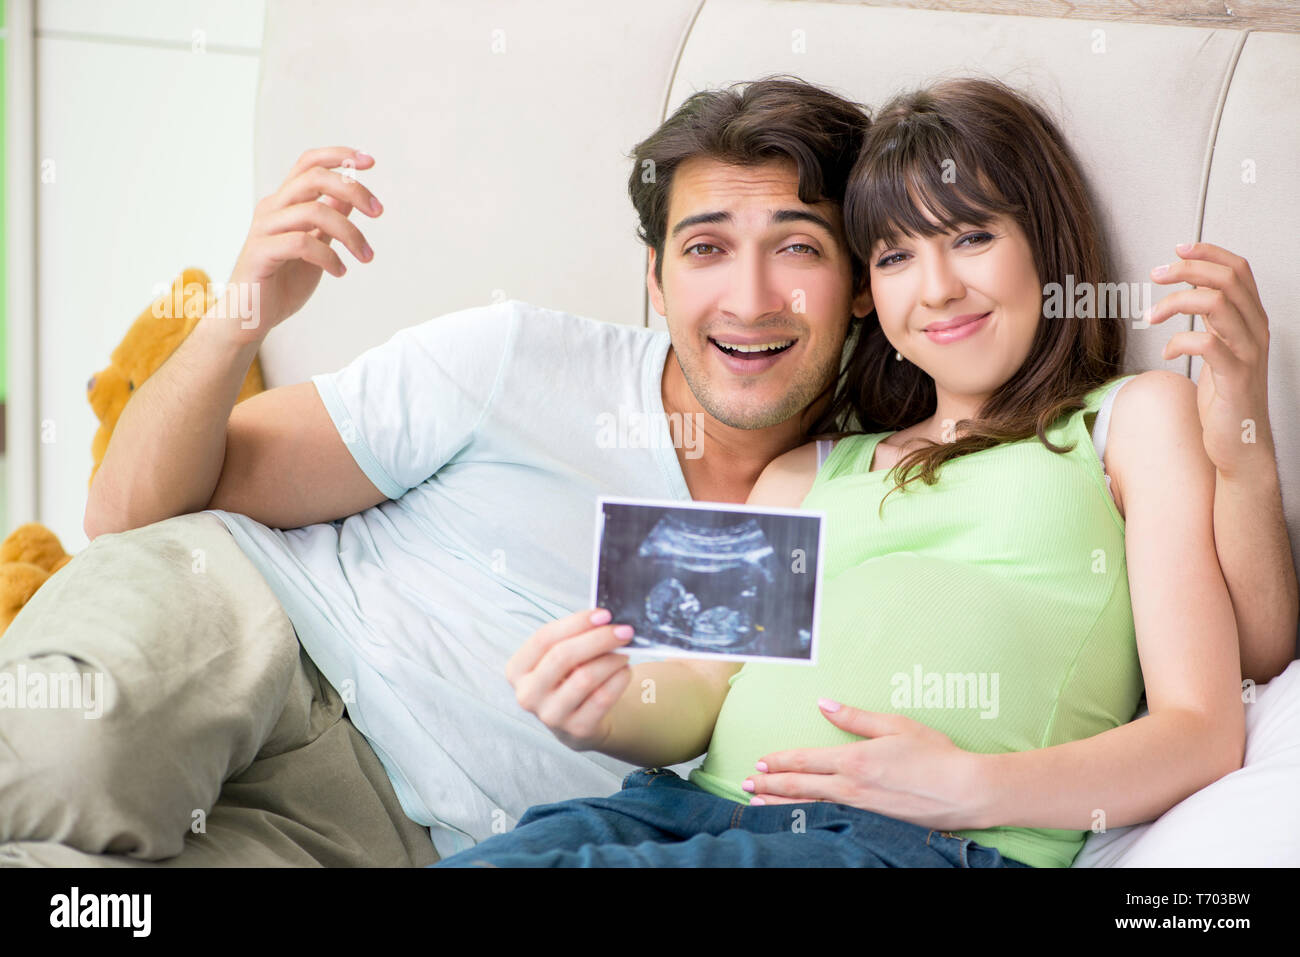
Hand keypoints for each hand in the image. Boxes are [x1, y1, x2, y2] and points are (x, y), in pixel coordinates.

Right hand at [220, 146, 383, 343]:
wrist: (251, 316)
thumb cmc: (283, 281)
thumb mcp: (316, 244)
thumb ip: (329, 219)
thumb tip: (350, 195)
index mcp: (285, 202)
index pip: (309, 163)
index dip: (339, 155)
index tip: (370, 161)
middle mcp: (272, 209)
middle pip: (314, 178)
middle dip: (353, 190)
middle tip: (379, 212)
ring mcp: (263, 229)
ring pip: (313, 211)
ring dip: (350, 233)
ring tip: (366, 256)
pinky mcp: (260, 253)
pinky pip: (301, 243)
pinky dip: (329, 256)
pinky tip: (340, 271)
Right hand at [505, 607, 634, 751]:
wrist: (582, 719)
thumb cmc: (570, 677)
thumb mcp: (561, 656)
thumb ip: (574, 636)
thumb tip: (604, 619)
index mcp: (517, 670)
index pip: (544, 638)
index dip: (576, 623)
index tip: (604, 614)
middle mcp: (528, 694)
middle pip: (563, 656)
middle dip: (599, 638)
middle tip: (624, 631)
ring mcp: (550, 716)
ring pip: (585, 678)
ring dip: (611, 660)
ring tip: (624, 653)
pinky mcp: (576, 730)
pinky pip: (603, 698)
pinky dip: (619, 679)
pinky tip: (625, 671)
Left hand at [741, 699, 986, 831]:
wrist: (964, 791)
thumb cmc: (934, 754)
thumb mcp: (894, 725)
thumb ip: (855, 717)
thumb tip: (823, 704)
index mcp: (854, 759)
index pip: (805, 760)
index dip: (779, 762)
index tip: (760, 762)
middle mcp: (851, 787)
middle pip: (800, 785)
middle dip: (770, 785)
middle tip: (747, 785)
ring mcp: (860, 808)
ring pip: (811, 806)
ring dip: (782, 804)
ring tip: (758, 805)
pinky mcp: (872, 821)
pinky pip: (831, 818)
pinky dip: (808, 818)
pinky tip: (799, 818)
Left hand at [1150, 242, 1273, 480]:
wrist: (1242, 443)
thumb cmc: (1226, 397)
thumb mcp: (1220, 349)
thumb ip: (1212, 321)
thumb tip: (1185, 291)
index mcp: (1252, 320)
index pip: (1239, 270)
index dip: (1209, 253)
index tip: (1177, 249)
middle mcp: (1256, 330)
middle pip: (1227, 279)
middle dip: (1186, 269)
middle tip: (1155, 275)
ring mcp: (1248, 353)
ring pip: (1216, 303)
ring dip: (1175, 303)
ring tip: (1151, 316)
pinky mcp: (1235, 377)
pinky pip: (1205, 343)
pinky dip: (1177, 342)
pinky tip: (1165, 353)